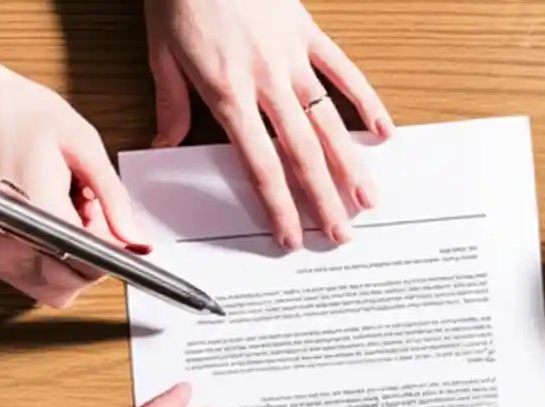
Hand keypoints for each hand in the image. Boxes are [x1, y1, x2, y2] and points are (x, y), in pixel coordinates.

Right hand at [0, 25, 143, 307]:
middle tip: (83, 210)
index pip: (90, 264)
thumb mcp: (80, 143)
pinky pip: (20, 276)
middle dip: (90, 257)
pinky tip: (33, 218)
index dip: (113, 252)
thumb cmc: (13, 111)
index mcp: (32, 214)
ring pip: (46, 288)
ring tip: (56, 211)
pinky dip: (39, 258)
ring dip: (65, 262)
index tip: (121, 235)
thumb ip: (113, 198)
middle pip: (69, 284)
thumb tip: (134, 239)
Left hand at [144, 0, 394, 248]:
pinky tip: (382, 131)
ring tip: (368, 199)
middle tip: (340, 235)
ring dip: (351, 165)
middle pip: (301, 154)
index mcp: (227, 93)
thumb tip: (166, 143)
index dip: (278, 206)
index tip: (290, 237)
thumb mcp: (162, 52)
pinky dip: (365, 102)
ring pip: (328, 121)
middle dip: (323, 201)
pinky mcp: (308, 31)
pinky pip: (343, 71)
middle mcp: (265, 80)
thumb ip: (172, 104)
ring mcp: (292, 57)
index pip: (259, 165)